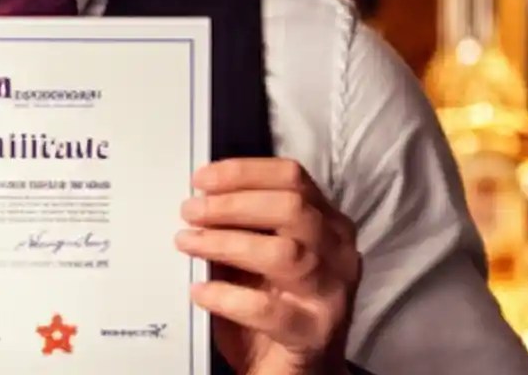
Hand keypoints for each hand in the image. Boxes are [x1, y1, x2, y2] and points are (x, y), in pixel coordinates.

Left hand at [175, 159, 360, 374]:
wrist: (297, 372)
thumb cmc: (273, 305)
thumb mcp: (256, 257)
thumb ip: (238, 227)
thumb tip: (195, 201)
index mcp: (326, 224)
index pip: (291, 177)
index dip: (243, 173)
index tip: (200, 179)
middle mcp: (338, 252)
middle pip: (291, 207)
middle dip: (232, 204)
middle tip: (189, 211)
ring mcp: (332, 293)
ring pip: (284, 254)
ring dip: (226, 243)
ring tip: (188, 243)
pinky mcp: (316, 333)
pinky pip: (269, 309)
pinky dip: (227, 297)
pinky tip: (200, 292)